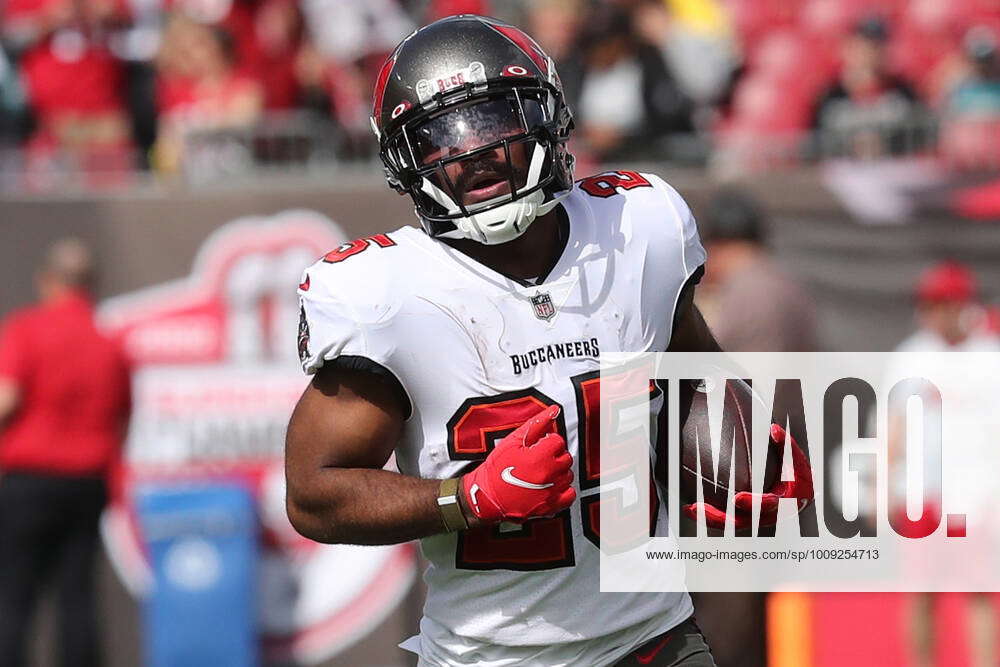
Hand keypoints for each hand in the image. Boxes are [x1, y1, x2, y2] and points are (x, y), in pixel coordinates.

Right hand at [461, 404, 575, 523]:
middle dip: (554, 456)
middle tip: (538, 459)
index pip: (558, 441)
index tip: (536, 447)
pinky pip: (570, 495)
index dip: (546, 442)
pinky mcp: (550, 507)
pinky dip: (564, 490)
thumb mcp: (513, 441)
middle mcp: (548, 474)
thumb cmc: (497, 468)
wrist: (486, 497)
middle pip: (565, 457)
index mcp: (540, 456)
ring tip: (541, 473)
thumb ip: (536, 423)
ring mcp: (551, 492)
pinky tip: (551, 486)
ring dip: (558, 472)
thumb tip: (554, 409)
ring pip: (568, 475)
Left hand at [683, 423, 813, 530]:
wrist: (800, 497)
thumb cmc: (798, 477)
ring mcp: (754, 519)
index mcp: (783, 503)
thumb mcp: (796, 461)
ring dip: (709, 518)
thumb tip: (773, 429)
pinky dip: (709, 516)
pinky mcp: (745, 518)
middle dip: (720, 517)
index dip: (752, 503)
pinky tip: (690, 508)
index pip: (767, 506)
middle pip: (742, 521)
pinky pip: (726, 520)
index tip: (736, 498)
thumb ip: (786, 446)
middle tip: (700, 507)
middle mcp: (767, 516)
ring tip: (689, 509)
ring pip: (730, 524)